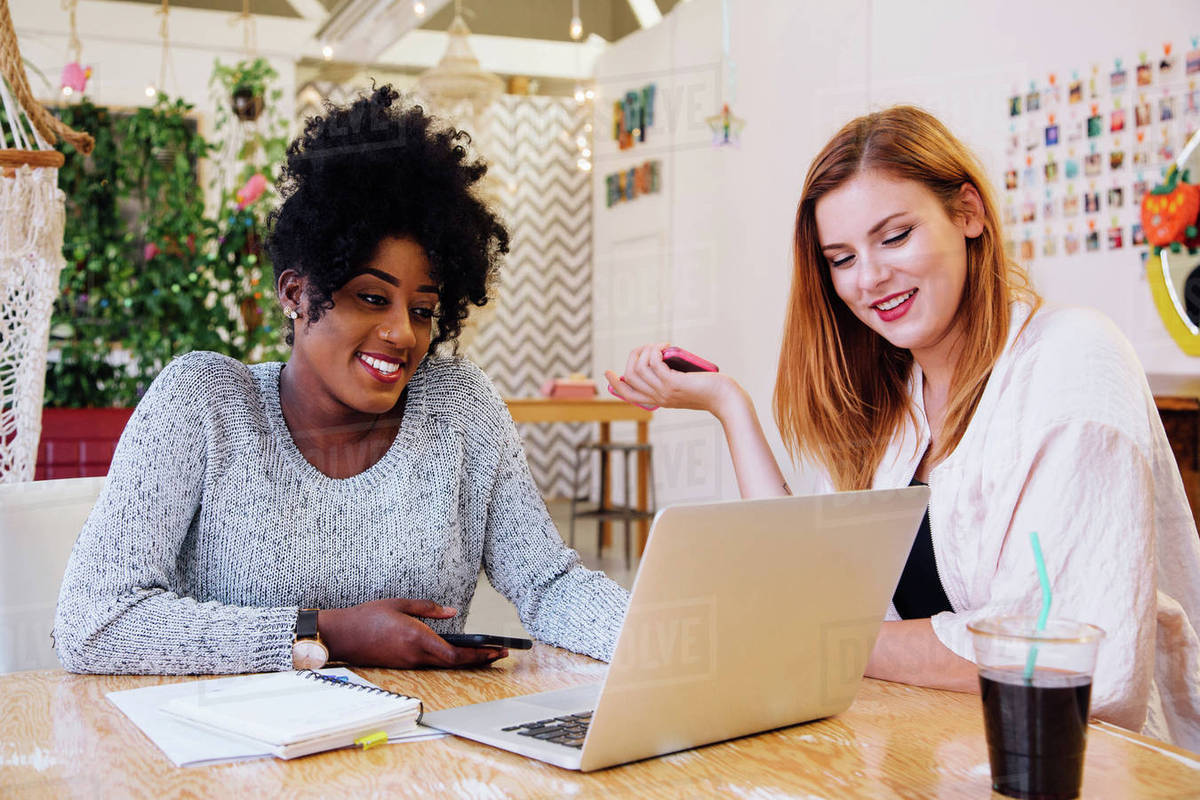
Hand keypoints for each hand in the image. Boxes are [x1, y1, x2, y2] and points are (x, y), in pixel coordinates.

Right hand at [317, 599, 507, 668]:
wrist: (341, 636)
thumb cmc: (367, 617)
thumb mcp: (400, 604)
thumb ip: (428, 609)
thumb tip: (452, 612)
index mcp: (418, 639)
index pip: (455, 655)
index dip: (479, 655)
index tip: (497, 650)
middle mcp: (415, 655)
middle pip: (454, 663)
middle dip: (480, 659)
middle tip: (500, 652)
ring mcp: (409, 663)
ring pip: (444, 665)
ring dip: (466, 660)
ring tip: (486, 652)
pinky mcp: (402, 664)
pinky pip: (431, 664)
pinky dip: (449, 660)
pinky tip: (458, 653)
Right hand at [605, 343, 737, 417]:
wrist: (724, 398)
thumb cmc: (707, 390)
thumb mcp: (684, 386)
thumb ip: (671, 380)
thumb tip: (661, 360)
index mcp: (657, 401)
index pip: (627, 394)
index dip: (615, 383)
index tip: (608, 372)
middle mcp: (657, 398)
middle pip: (630, 376)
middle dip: (634, 355)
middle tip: (648, 347)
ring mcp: (664, 391)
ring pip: (639, 367)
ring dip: (647, 350)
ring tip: (660, 345)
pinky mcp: (673, 383)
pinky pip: (653, 363)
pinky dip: (655, 350)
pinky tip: (665, 346)